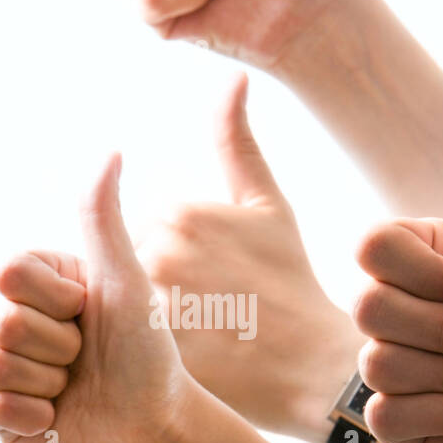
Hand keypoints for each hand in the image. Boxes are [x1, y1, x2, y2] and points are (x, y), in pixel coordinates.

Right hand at [0, 156, 192, 442]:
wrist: (156, 422)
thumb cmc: (148, 350)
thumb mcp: (125, 280)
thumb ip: (103, 217)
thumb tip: (111, 150)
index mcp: (35, 283)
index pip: (8, 274)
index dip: (56, 298)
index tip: (88, 309)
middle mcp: (11, 320)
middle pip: (1, 323)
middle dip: (58, 345)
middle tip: (87, 356)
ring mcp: (0, 368)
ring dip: (48, 381)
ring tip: (75, 385)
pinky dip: (35, 416)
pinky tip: (59, 416)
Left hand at [138, 74, 354, 440]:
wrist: (314, 365)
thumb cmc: (291, 282)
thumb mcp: (266, 206)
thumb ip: (235, 140)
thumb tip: (231, 77)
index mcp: (179, 212)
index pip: (144, 228)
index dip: (179, 258)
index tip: (214, 280)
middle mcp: (158, 252)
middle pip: (132, 265)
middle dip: (161, 286)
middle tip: (211, 312)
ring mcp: (152, 305)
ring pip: (128, 304)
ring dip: (153, 318)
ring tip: (202, 337)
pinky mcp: (149, 354)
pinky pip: (129, 344)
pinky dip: (150, 351)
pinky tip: (191, 358)